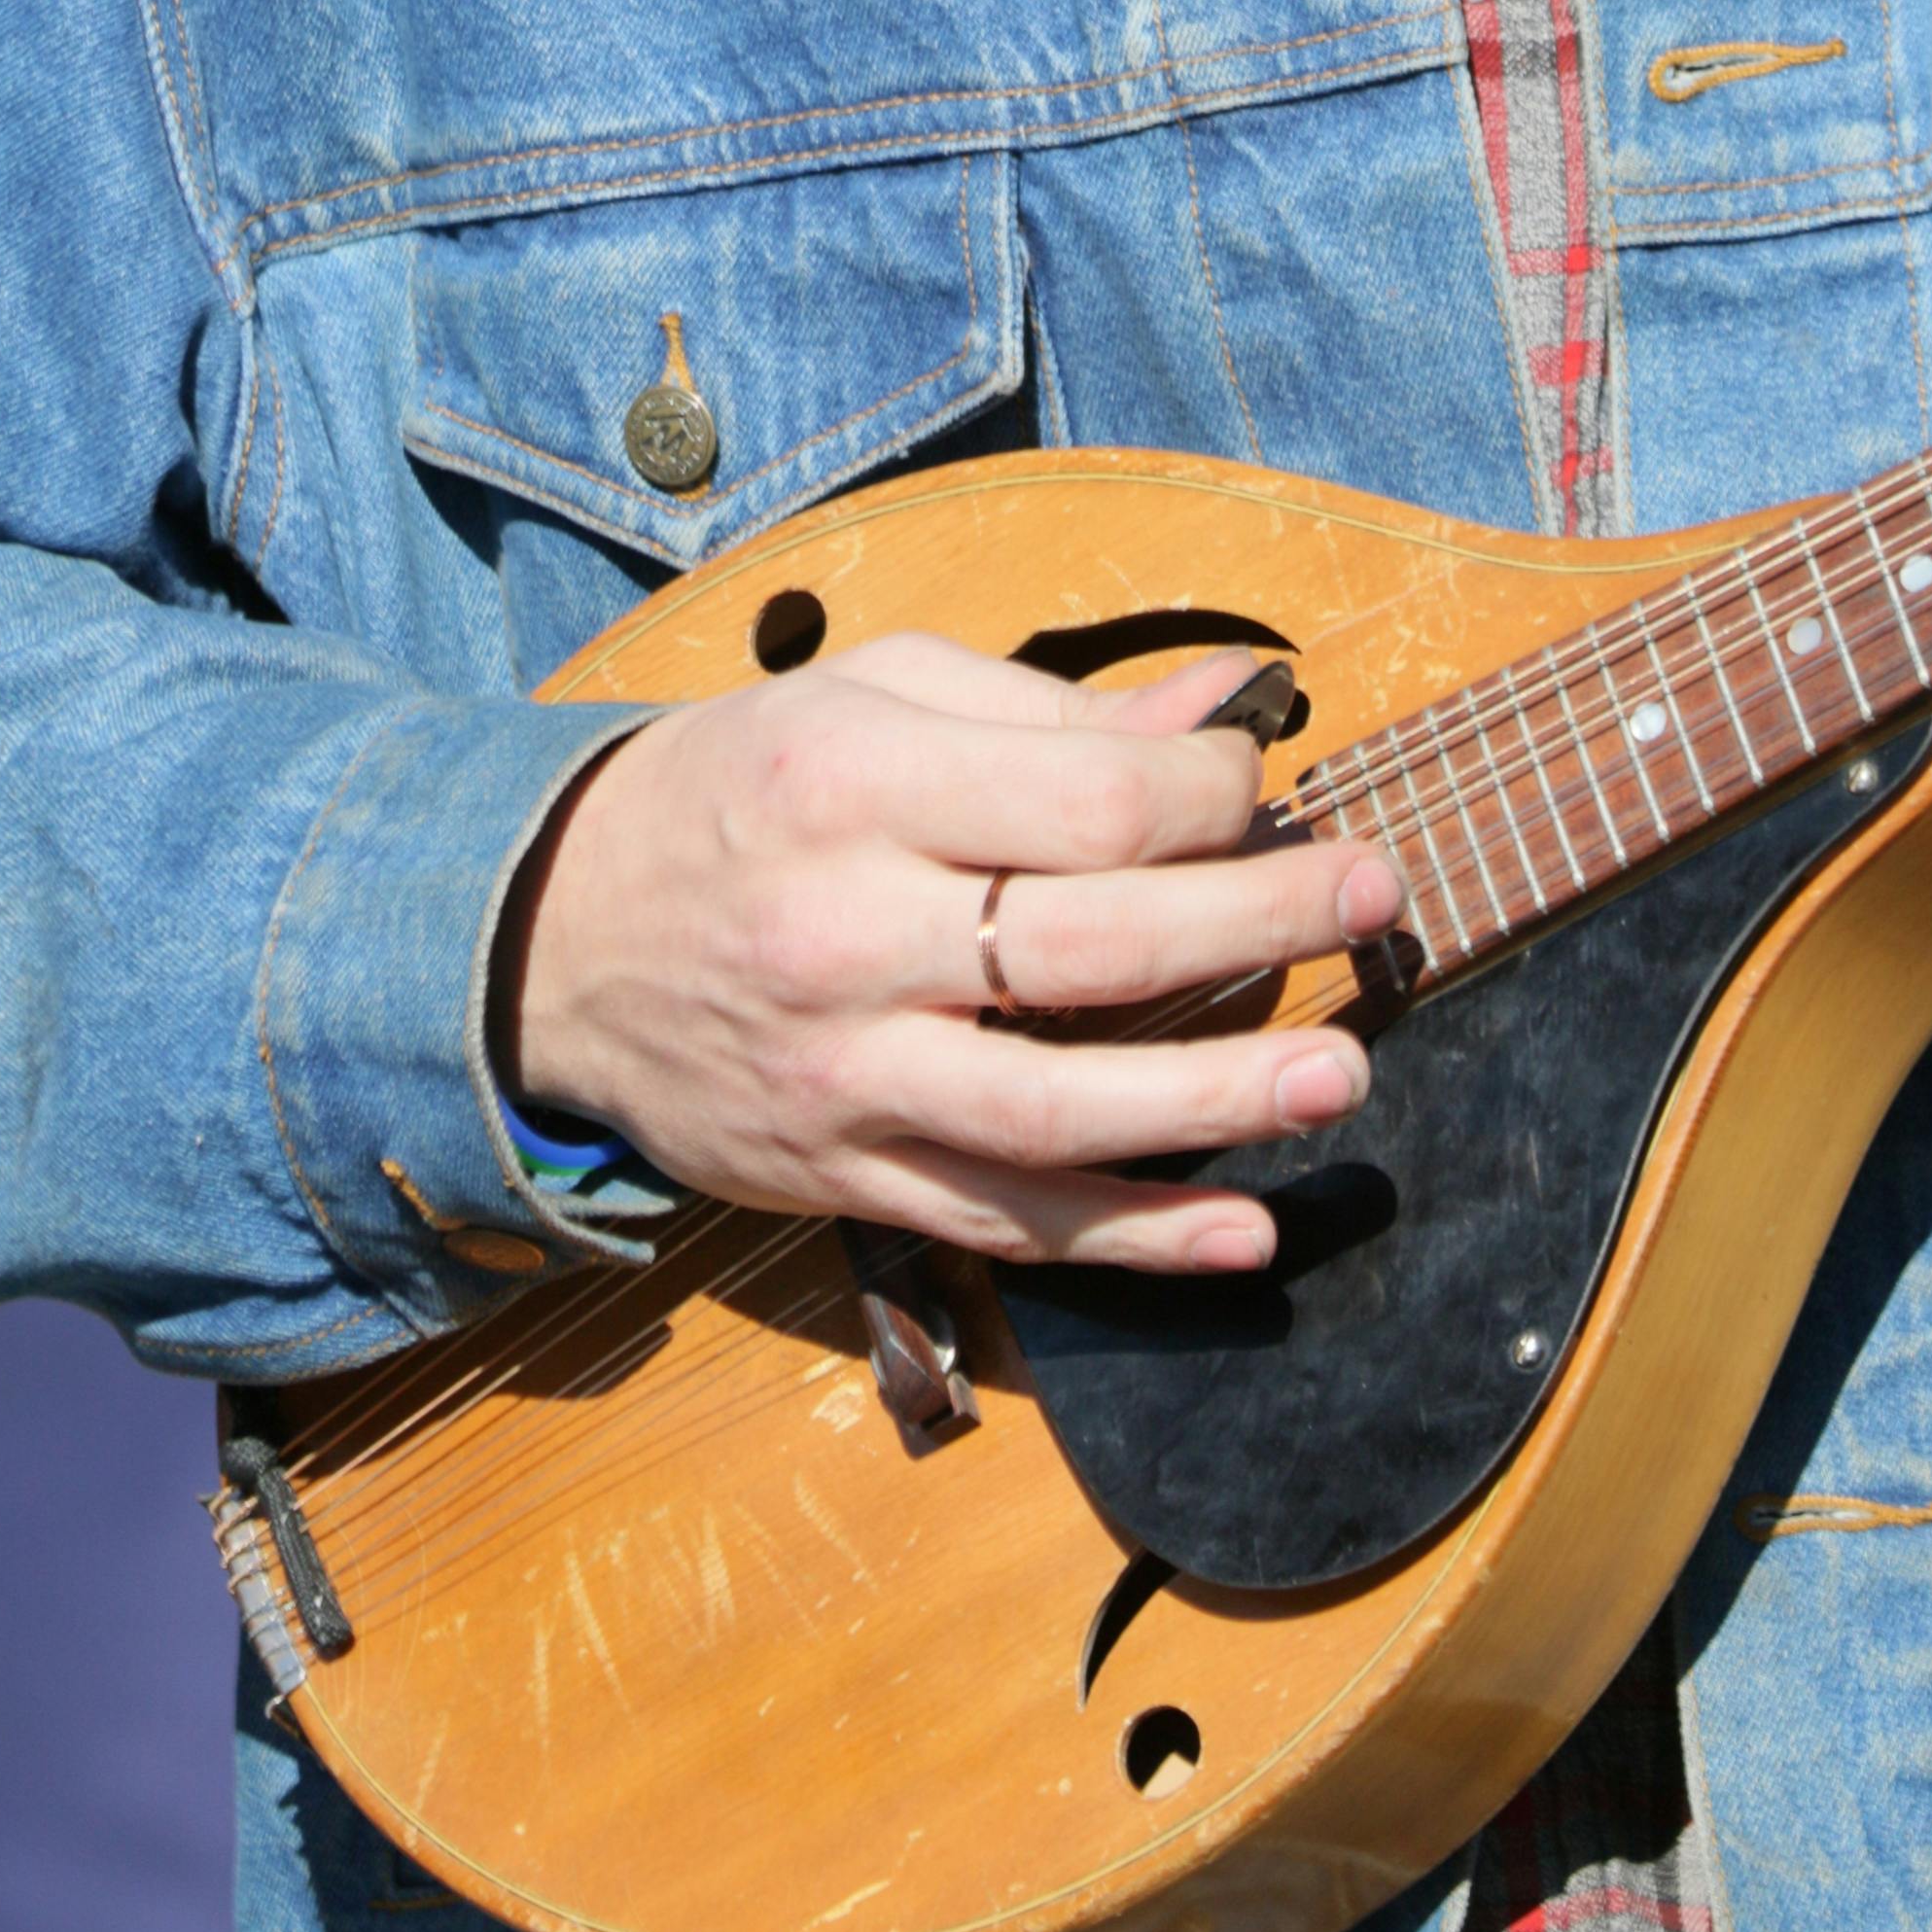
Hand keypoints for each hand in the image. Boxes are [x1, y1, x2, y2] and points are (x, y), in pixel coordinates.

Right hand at [501, 635, 1402, 1277]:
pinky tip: (1239, 1229)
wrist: (551, 935)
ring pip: (1056, 1109)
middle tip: (1379, 899)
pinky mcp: (838, 1176)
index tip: (1262, 791)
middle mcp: (847, 936)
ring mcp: (843, 1075)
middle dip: (1260, 927)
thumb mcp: (872, 694)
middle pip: (1094, 947)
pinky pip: (1003, 1221)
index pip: (1088, 804)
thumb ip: (1052, 708)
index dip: (1210, 800)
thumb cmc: (740, 787)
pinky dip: (1130, 1236)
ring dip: (1219, 1102)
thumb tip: (1228, 707)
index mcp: (858, 785)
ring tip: (1342, 1078)